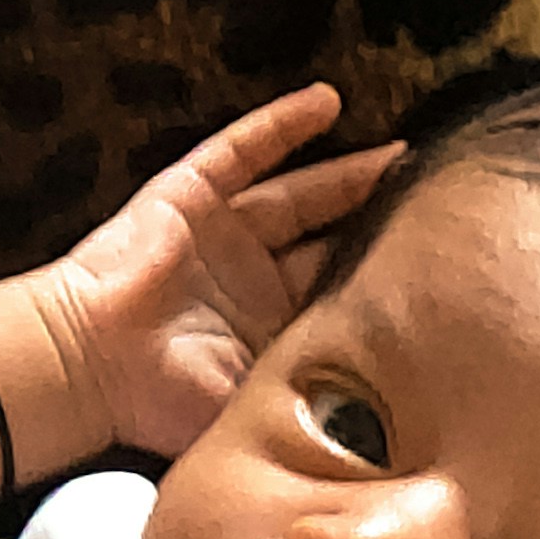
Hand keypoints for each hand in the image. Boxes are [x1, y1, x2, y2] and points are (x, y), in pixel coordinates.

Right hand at [31, 84, 404, 458]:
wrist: (91, 366)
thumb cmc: (165, 403)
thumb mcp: (258, 411)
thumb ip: (309, 407)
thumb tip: (388, 437)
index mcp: (272, 331)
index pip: (343, 296)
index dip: (389, 281)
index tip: (448, 269)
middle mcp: (252, 279)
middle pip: (330, 239)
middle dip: (379, 220)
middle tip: (439, 201)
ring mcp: (223, 233)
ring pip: (300, 193)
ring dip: (349, 172)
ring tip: (405, 154)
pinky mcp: (190, 193)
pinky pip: (243, 150)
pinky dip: (282, 125)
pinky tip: (327, 102)